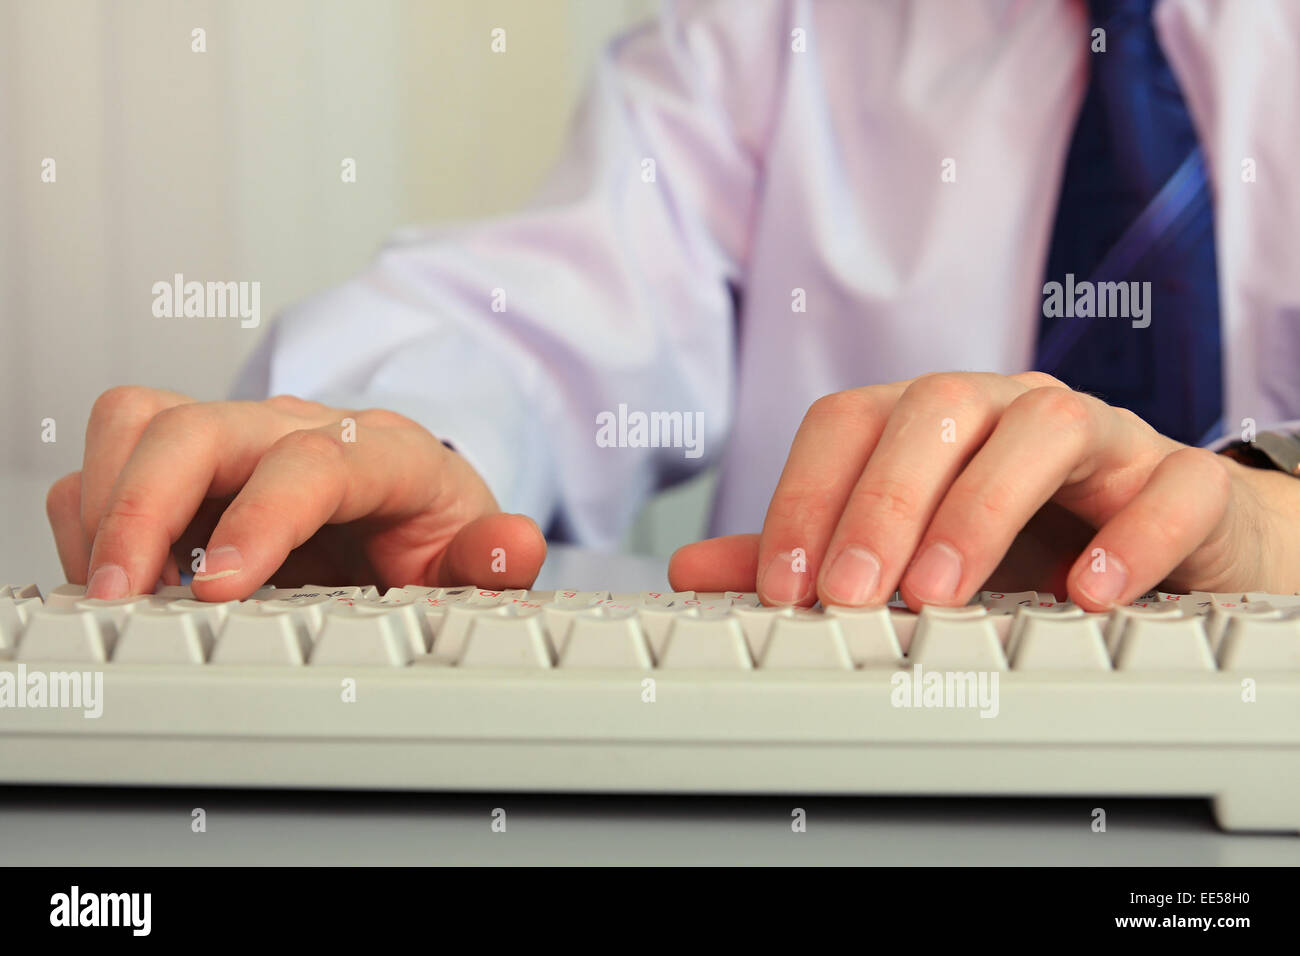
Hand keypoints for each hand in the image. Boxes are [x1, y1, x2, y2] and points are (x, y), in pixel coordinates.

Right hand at [46, 387, 545, 599]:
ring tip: (115, 591)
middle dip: (144, 505)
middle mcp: (299, 428)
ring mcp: (239, 437)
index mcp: (383, 452)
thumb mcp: (472, 554)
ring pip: (139, 423)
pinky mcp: (191, 459)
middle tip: (121, 596)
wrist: (405, 504)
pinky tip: (121, 575)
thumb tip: (516, 544)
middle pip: (199, 426)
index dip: (261, 519)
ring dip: (109, 504)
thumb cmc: (432, 530)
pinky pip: (115, 456)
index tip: (217, 589)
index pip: (311, 463)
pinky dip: (95, 512)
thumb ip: (493, 557)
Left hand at [670, 372, 1299, 609]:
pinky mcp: (1180, 479)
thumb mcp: (910, 551)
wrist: (1165, 537)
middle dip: (883, 501)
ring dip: (982, 509)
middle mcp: (1004, 408)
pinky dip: (1133, 534)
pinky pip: (1168, 485)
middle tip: (854, 595)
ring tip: (942, 595)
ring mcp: (1099, 435)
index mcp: (928, 421)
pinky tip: (1089, 593)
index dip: (805, 498)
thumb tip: (691, 571)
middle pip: (934, 411)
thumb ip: (810, 557)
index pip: (847, 425)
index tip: (783, 590)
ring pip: (1044, 427)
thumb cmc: (1023, 537)